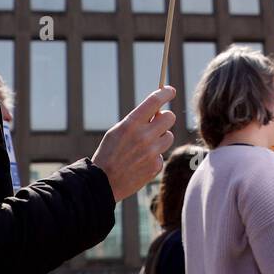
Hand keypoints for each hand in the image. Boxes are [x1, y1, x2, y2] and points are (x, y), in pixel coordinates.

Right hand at [92, 86, 176, 201]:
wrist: (103, 182)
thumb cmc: (109, 153)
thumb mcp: (118, 131)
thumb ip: (137, 121)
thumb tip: (157, 112)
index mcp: (131, 124)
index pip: (155, 101)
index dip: (166, 93)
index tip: (170, 91)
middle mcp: (144, 136)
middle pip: (169, 117)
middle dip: (164, 117)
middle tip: (156, 121)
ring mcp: (151, 152)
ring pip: (169, 136)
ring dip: (160, 137)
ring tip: (145, 145)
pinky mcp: (156, 166)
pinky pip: (162, 154)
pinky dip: (154, 156)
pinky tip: (140, 161)